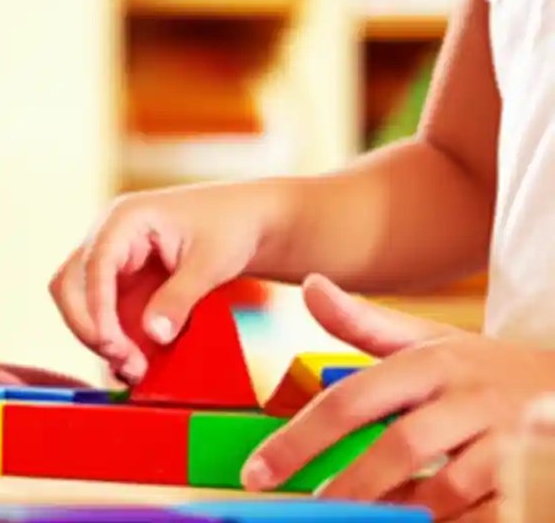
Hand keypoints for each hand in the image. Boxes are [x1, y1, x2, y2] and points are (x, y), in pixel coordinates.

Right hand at [48, 184, 272, 379]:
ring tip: (134, 368)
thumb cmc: (232, 226)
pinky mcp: (121, 283)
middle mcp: (108, 237)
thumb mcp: (211, 263)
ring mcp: (112, 261)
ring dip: (99, 337)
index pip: (95, 264)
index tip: (111, 343)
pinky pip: (103, 314)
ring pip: (80, 303)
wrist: (249, 223)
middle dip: (89, 326)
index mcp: (125, 218)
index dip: (97, 307)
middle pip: (70, 285)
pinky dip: (113, 339)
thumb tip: (152, 334)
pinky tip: (135, 362)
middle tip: (122, 360)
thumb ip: (180, 298)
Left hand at [243, 275, 543, 521]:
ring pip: (444, 487)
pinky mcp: (533, 474)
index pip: (352, 400)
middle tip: (312, 510)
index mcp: (432, 362)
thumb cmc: (489, 370)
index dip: (300, 439)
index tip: (258, 472)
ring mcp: (508, 439)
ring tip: (361, 520)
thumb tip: (309, 285)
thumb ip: (365, 324)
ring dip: (398, 510)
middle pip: (398, 447)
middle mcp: (469, 397)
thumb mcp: (433, 339)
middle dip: (349, 486)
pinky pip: (484, 513)